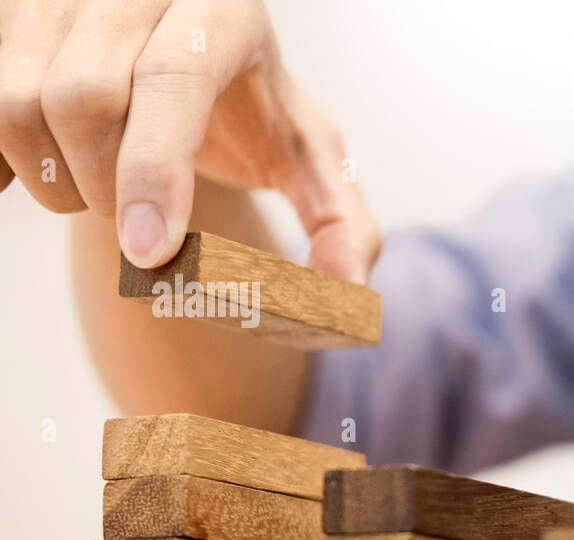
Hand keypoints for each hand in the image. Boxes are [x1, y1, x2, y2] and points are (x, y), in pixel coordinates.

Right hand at [0, 0, 378, 281]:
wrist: (190, 56)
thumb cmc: (253, 111)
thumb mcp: (309, 158)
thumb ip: (341, 221)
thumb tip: (349, 286)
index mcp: (222, 7)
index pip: (173, 78)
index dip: (154, 171)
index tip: (148, 253)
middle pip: (84, 97)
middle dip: (107, 192)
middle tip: (142, 229)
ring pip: (16, 100)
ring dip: (54, 179)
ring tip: (100, 191)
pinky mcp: (9, 17)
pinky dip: (6, 159)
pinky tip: (46, 171)